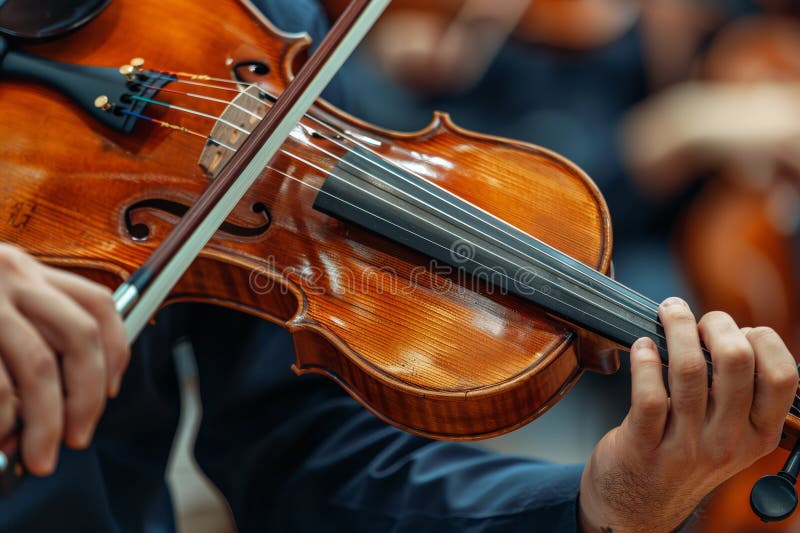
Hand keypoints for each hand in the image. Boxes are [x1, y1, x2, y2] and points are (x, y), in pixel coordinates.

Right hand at [0, 244, 128, 474]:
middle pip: (80, 337)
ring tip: (41, 455)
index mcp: (24, 269)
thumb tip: (61, 397)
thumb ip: (24, 326)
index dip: (116, 351)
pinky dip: (3, 418)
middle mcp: (8, 275)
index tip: (112, 390)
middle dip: (88, 397)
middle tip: (80, 437)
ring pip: (39, 366)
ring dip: (47, 422)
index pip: (98, 305)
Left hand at [578, 297, 797, 531]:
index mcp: (759, 434)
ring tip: (668, 314)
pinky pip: (648, 393)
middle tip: (696, 318)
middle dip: (715, 323)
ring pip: (689, 368)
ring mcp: (686, 446)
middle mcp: (728, 442)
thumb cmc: (684, 455)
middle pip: (736, 361)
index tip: (738, 330)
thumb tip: (733, 332)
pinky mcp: (644, 446)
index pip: (782, 376)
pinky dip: (644, 359)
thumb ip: (739, 394)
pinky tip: (641, 346)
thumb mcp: (730, 435)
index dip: (761, 340)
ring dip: (676, 328)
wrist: (639, 505)